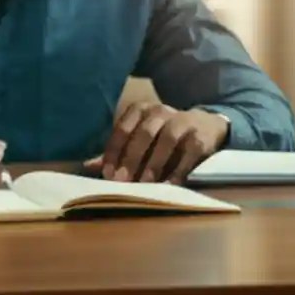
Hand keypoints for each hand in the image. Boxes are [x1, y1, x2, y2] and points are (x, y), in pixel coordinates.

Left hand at [83, 102, 228, 183]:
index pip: (123, 128)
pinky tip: (169, 185)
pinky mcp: (200, 136)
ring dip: (154, 162)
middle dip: (131, 157)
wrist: (206, 126)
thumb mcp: (140, 138)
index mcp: (141, 110)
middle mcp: (161, 111)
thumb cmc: (163, 135)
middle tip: (122, 180)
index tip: (106, 173)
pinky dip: (178, 170)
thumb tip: (87, 166)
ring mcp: (183, 121)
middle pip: (144, 133)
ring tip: (145, 183)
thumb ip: (117, 151)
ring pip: (167, 140)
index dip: (113, 151)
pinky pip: (189, 153)